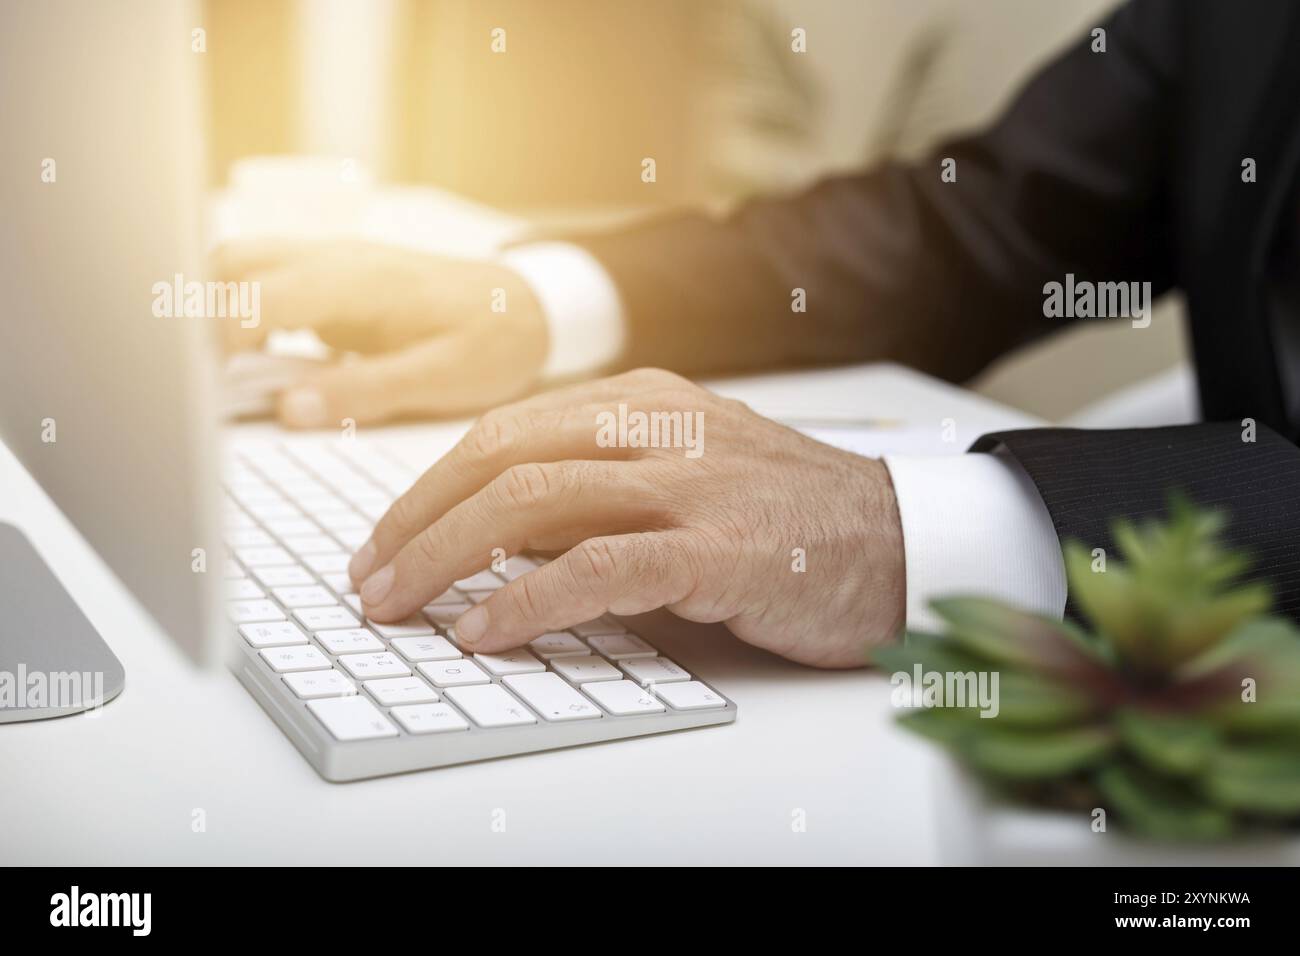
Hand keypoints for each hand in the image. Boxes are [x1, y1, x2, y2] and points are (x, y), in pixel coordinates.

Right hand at [212, 240, 547, 425]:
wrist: (528, 304)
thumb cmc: (491, 339)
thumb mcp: (440, 379)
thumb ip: (365, 391)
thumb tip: (289, 409)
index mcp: (356, 283)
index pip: (257, 294)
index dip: (217, 338)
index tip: (203, 387)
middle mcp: (332, 259)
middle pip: (227, 265)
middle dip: (195, 318)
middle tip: (198, 382)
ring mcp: (328, 260)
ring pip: (238, 264)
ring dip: (213, 310)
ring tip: (220, 374)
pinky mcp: (330, 275)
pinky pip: (263, 277)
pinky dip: (239, 309)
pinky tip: (253, 358)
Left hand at [349, 369, 905, 667]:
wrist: (901, 538)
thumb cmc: (786, 516)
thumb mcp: (683, 477)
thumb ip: (600, 492)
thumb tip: (494, 537)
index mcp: (644, 402)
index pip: (507, 432)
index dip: (430, 487)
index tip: (387, 540)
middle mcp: (660, 426)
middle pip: (503, 458)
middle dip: (417, 522)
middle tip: (370, 581)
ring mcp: (691, 481)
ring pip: (534, 503)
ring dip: (446, 559)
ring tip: (398, 606)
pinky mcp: (719, 548)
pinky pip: (598, 568)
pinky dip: (526, 601)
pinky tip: (483, 631)